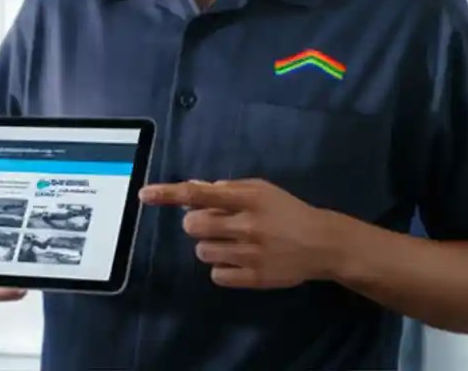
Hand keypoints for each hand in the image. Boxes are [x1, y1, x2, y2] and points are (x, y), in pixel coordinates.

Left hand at [139, 179, 339, 288]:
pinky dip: (222, 268)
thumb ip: (226, 190)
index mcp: (248, 198)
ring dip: (210, 246)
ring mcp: (250, 254)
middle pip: (193, 225)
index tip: (145, 194)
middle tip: (215, 224)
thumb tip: (191, 189)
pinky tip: (240, 260)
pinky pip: (216, 275)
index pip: (199, 194)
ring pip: (202, 251)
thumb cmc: (286, 211)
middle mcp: (247, 225)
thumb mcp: (260, 190)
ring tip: (233, 243)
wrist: (322, 244)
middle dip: (196, 224)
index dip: (169, 194)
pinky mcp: (254, 279)